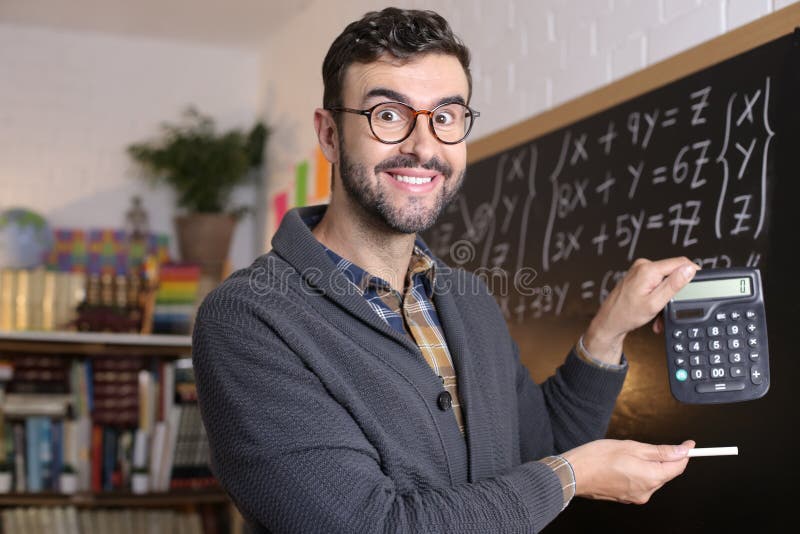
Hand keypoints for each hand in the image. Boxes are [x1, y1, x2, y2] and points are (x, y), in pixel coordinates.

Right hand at [561, 438, 694, 503]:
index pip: (678, 467)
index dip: (684, 454)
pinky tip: (622, 465)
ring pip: (652, 478)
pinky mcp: (626, 498)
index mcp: (651, 477)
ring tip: (627, 455)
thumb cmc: (598, 458)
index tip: (688, 444)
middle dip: (661, 459)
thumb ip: (660, 451)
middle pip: (665, 473)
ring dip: (647, 466)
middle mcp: (647, 491)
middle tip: (643, 446)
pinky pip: (640, 483)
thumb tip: (683, 451)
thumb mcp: (632, 447)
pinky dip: (637, 473)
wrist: (575, 473)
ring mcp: (636, 496)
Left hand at [584, 257, 698, 362]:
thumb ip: (673, 285)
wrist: (609, 322)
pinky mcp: (638, 276)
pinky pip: (656, 283)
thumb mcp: (655, 303)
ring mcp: (639, 270)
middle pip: (672, 272)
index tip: (697, 285)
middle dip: (675, 291)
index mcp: (648, 269)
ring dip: (666, 297)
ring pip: (664, 280)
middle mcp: (643, 266)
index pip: (681, 262)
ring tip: (659, 312)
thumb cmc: (626, 314)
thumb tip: (689, 269)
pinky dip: (658, 296)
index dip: (692, 273)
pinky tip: (653, 308)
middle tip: (671, 307)